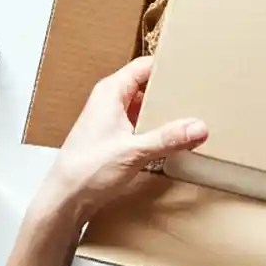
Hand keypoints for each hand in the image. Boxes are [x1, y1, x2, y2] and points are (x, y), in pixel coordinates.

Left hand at [34, 57, 208, 223]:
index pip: (145, 65)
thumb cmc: (87, 170)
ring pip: (144, 106)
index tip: (193, 69)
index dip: (168, 66)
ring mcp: (111, 120)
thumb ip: (168, 138)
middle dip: (171, 91)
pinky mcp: (113, 138)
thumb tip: (200, 126)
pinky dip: (156, 128)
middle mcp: (110, 101)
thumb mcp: (133, 152)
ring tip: (192, 115)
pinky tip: (173, 139)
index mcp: (111, 92)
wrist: (64, 200)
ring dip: (164, 112)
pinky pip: (140, 124)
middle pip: (147, 85)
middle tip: (199, 94)